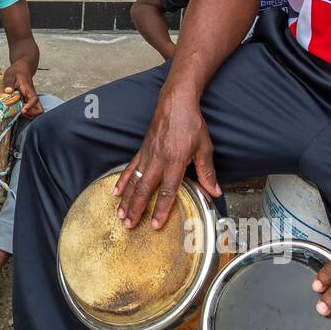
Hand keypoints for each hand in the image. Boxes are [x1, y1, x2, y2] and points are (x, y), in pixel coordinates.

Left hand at [2, 63, 42, 117]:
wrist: (22, 68)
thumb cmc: (16, 71)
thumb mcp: (9, 75)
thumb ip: (9, 83)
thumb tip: (8, 91)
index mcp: (28, 88)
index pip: (34, 99)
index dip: (30, 107)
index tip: (22, 111)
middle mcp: (31, 95)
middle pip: (39, 109)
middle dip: (31, 114)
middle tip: (19, 113)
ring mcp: (30, 99)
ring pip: (36, 111)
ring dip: (28, 115)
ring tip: (17, 112)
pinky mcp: (28, 101)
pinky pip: (31, 110)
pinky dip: (26, 113)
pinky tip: (16, 110)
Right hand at [113, 89, 219, 229]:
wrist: (175, 103)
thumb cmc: (191, 124)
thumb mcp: (204, 148)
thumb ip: (207, 172)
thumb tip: (214, 192)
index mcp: (175, 162)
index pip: (167, 190)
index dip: (161, 209)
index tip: (155, 225)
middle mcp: (158, 160)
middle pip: (144, 190)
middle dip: (136, 210)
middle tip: (129, 226)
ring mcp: (147, 155)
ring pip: (134, 182)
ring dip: (126, 200)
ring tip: (120, 215)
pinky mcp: (141, 150)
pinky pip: (129, 168)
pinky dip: (122, 181)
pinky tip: (115, 193)